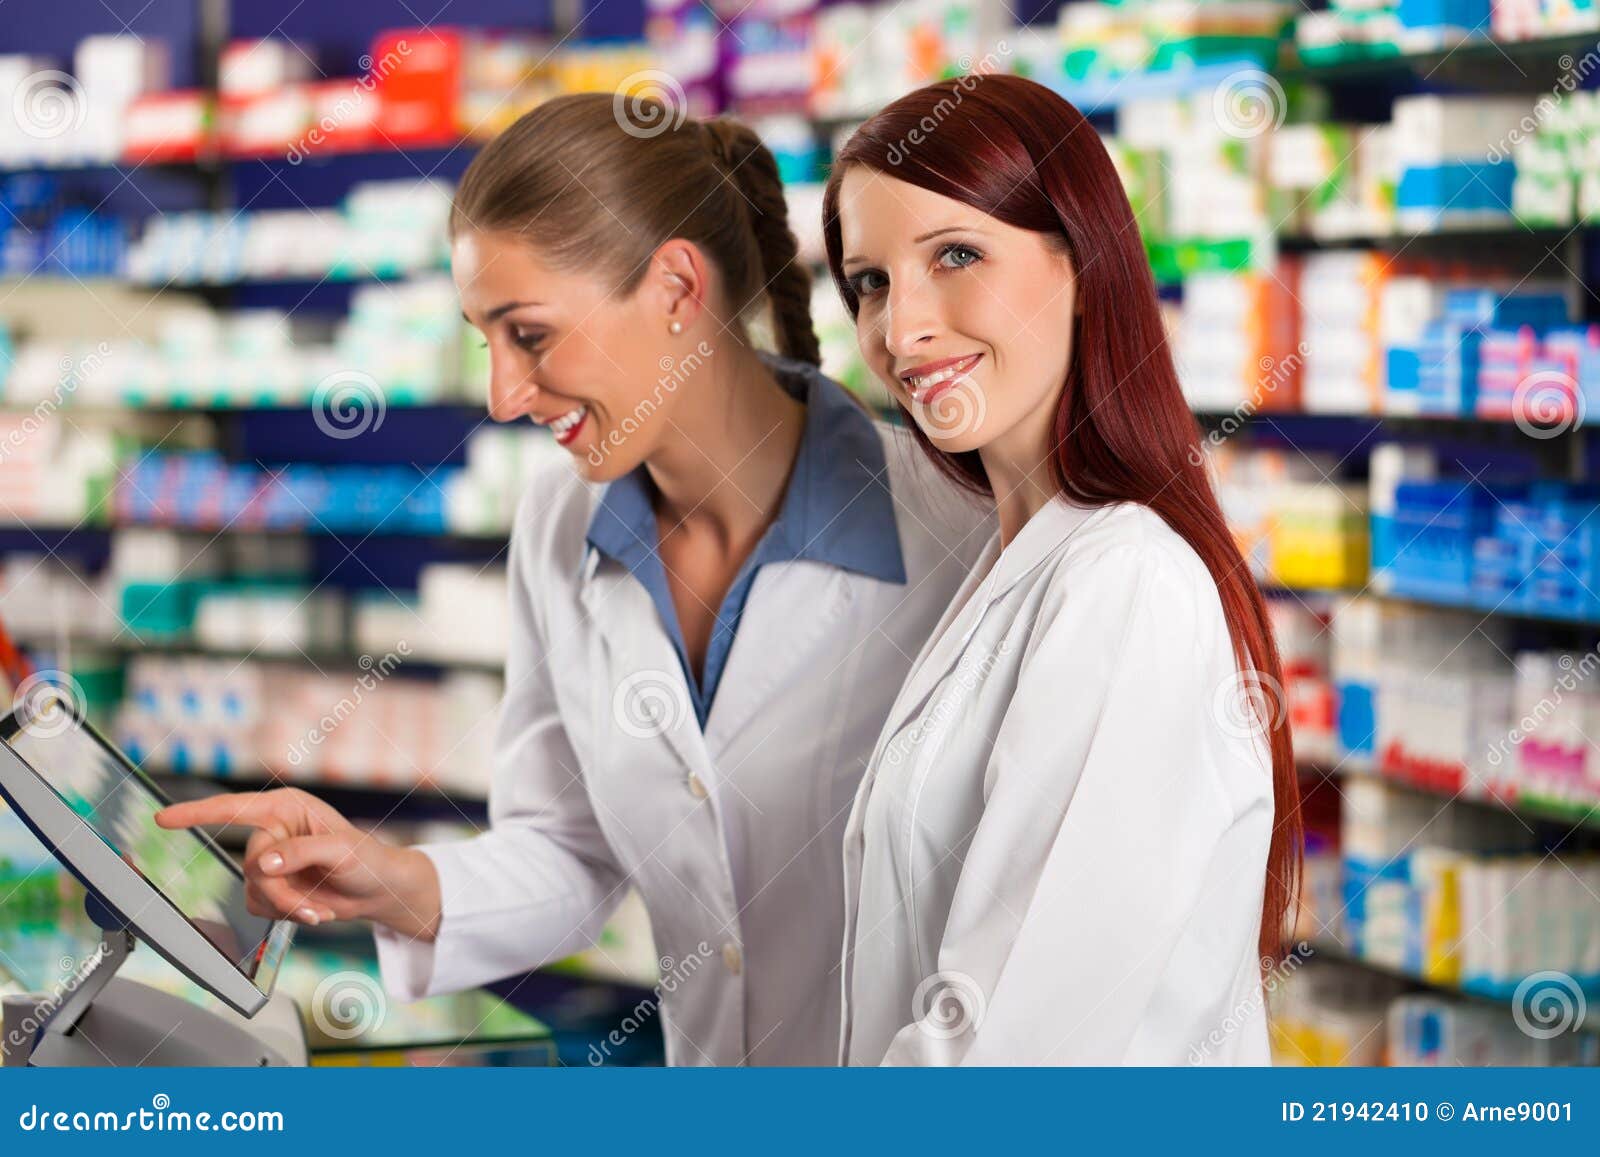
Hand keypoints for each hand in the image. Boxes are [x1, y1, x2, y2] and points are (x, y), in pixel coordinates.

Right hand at [154, 787, 441, 939]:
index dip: (197, 812)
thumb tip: (263, 864)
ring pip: (252, 888)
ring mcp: (271, 860)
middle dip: (280, 890)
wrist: (378, 891)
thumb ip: (300, 853)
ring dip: (284, 905)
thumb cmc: (368, 860)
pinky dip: (283, 913)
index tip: (163, 818)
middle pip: (251, 863)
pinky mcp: (271, 886)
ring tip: (317, 908)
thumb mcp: (342, 851)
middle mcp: (275, 830)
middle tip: (311, 905)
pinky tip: (310, 910)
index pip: (235, 808)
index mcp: (288, 808)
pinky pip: (256, 904)